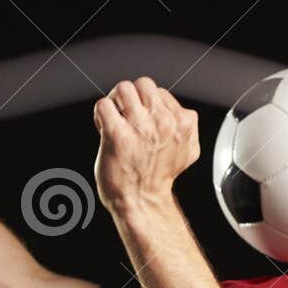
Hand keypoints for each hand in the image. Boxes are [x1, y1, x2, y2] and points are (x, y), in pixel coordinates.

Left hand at [93, 77, 198, 216]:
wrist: (142, 203)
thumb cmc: (157, 179)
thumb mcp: (186, 151)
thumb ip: (184, 127)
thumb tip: (176, 111)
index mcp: (183, 123)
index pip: (161, 93)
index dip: (147, 106)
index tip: (143, 123)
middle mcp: (163, 123)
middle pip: (143, 84)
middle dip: (132, 98)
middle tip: (126, 116)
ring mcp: (140, 128)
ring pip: (124, 89)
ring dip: (116, 103)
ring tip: (115, 120)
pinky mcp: (117, 135)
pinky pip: (104, 105)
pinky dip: (100, 115)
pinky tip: (104, 129)